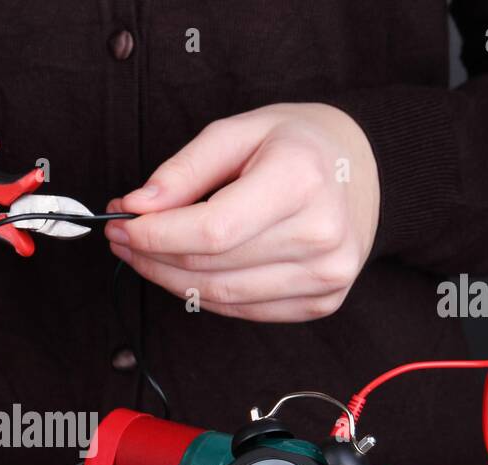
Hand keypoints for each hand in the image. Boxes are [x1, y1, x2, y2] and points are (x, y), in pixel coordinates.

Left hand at [105, 104, 379, 321]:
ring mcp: (326, 275)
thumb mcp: (239, 131)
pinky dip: (204, 293)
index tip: (123, 226)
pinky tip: (185, 271)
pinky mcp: (322, 301)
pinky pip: (243, 310)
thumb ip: (184, 170)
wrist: (365, 170)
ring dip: (170, 279)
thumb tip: (136, 207)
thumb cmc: (299, 146)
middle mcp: (320, 234)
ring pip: (222, 295)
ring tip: (144, 254)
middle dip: (153, 255)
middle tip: (121, 237)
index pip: (212, 230)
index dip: (157, 236)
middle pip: (212, 265)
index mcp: (301, 180)